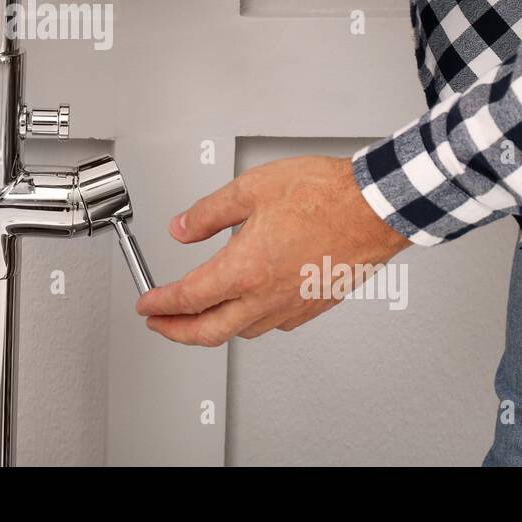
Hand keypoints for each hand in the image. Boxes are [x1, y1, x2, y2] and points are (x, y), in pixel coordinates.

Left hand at [135, 156, 408, 344]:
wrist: (375, 209)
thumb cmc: (324, 195)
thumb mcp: (250, 189)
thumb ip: (207, 213)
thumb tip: (181, 229)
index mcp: (244, 269)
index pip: (187, 298)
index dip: (159, 305)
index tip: (146, 305)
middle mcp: (266, 297)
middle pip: (209, 331)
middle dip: (176, 332)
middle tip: (159, 325)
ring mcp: (291, 307)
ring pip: (241, 332)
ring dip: (213, 328)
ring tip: (198, 315)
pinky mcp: (312, 308)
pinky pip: (271, 325)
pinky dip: (249, 321)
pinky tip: (247, 306)